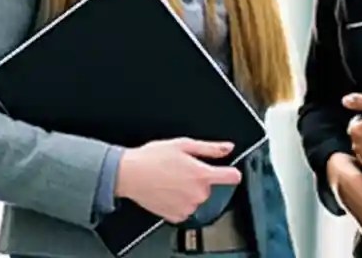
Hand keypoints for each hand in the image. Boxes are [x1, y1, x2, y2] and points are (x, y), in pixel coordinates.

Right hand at [114, 138, 242, 223]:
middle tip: (181, 170)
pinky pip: (186, 209)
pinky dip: (179, 202)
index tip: (227, 171)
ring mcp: (188, 207)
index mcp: (202, 175)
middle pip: (210, 187)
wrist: (129, 174)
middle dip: (200, 179)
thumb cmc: (152, 158)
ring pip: (197, 198)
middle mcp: (198, 194)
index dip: (231, 171)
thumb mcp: (182, 144)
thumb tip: (227, 148)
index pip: (232, 177)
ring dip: (189, 191)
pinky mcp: (177, 216)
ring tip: (171, 180)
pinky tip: (167, 191)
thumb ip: (210, 148)